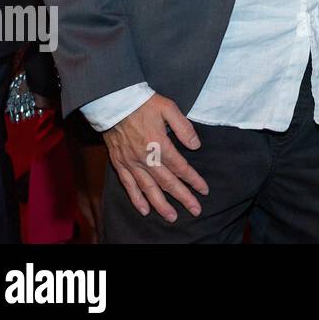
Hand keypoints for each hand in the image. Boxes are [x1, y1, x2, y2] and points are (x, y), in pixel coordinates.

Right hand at [103, 93, 208, 221]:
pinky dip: (136, 199)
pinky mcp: (119, 163)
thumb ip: (183, 128)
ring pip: (148, 188)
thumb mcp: (169, 108)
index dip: (193, 180)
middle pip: (167, 182)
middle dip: (182, 197)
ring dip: (161, 205)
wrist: (114, 102)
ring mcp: (131, 163)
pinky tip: (144, 210)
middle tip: (195, 210)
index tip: (204, 190)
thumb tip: (196, 145)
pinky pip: (128, 185)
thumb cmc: (144, 103)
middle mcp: (145, 158)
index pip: (180, 167)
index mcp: (158, 144)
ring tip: (172, 216)